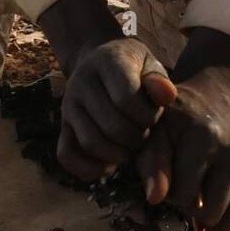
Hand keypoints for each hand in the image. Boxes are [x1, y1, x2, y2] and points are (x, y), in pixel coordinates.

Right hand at [57, 37, 176, 182]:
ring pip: (91, 143)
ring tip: (132, 146)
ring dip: (119, 155)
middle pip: (112, 126)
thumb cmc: (133, 67)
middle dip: (137, 138)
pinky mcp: (62, 125)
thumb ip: (158, 80)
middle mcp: (81, 81)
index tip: (154, 114)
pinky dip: (90, 168)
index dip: (147, 116)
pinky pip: (67, 156)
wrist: (100, 62)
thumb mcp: (150, 65)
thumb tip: (167, 96)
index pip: (126, 98)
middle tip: (146, 133)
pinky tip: (110, 164)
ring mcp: (68, 104)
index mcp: (106, 61)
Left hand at [135, 28, 229, 230]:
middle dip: (190, 208)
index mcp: (205, 139)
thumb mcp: (156, 132)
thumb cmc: (176, 115)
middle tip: (181, 185)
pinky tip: (210, 185)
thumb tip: (155, 199)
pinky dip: (222, 205)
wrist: (213, 94)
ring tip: (196, 193)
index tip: (166, 174)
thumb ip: (151, 165)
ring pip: (229, 218)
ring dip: (209, 213)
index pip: (183, 197)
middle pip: (210, 213)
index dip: (169, 193)